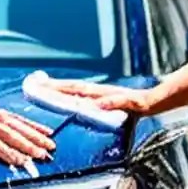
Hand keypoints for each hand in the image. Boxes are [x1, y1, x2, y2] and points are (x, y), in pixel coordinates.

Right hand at [0, 86, 55, 164]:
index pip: (15, 118)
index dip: (32, 125)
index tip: (46, 131)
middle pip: (18, 127)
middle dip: (36, 137)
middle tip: (51, 145)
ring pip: (11, 136)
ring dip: (27, 147)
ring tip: (40, 155)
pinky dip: (9, 154)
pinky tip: (19, 160)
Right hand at [45, 79, 161, 114]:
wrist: (153, 101)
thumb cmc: (143, 104)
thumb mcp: (132, 104)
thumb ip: (117, 102)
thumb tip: (98, 104)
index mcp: (101, 93)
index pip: (75, 89)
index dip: (58, 88)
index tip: (42, 86)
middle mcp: (98, 92)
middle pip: (71, 87)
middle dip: (52, 86)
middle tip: (34, 84)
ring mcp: (99, 95)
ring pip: (74, 91)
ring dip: (59, 90)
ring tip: (44, 89)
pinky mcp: (102, 100)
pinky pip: (81, 97)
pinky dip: (70, 97)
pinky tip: (66, 101)